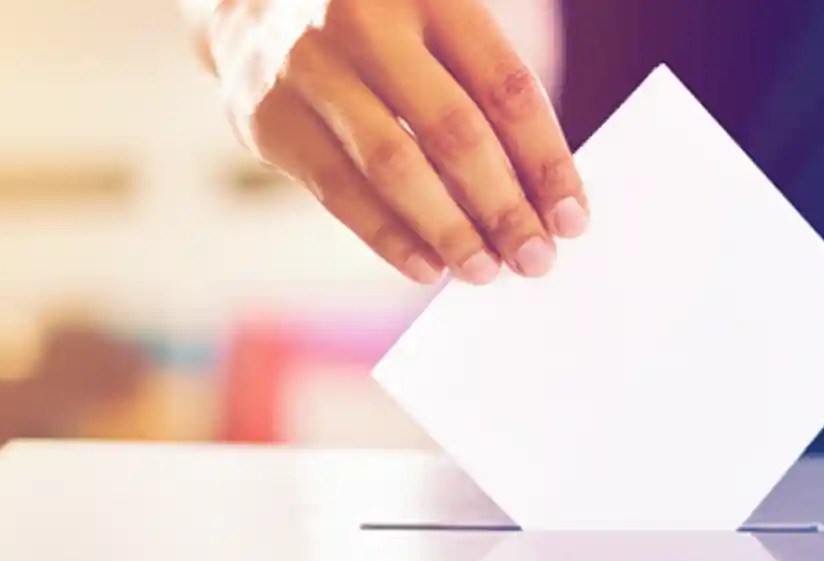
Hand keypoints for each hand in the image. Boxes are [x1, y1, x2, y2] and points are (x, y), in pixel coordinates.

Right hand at [204, 0, 587, 283]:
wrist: (250, 2)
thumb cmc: (377, 26)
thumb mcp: (432, 20)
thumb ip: (482, 88)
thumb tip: (542, 196)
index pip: (505, 85)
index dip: (546, 159)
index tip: (572, 218)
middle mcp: (366, 21)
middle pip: (454, 130)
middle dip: (504, 207)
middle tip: (536, 259)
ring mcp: (310, 67)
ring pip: (393, 166)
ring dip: (449, 230)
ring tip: (485, 271)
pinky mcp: (269, 116)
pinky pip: (339, 190)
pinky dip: (388, 237)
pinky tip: (426, 266)